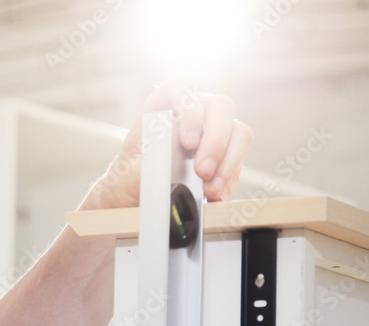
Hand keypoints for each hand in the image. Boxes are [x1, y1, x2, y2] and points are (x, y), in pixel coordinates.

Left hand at [82, 72, 253, 209]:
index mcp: (165, 105)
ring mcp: (214, 133)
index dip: (190, 108)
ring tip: (210, 189)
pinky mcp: (226, 156)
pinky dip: (228, 179)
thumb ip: (148, 161)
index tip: (187, 142)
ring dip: (228, 162)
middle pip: (221, 107)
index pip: (183, 85)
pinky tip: (213, 195)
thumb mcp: (129, 168)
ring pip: (239, 133)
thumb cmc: (129, 177)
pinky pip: (238, 161)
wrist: (136, 197)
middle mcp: (195, 113)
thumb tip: (169, 161)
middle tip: (202, 171)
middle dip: (215, 141)